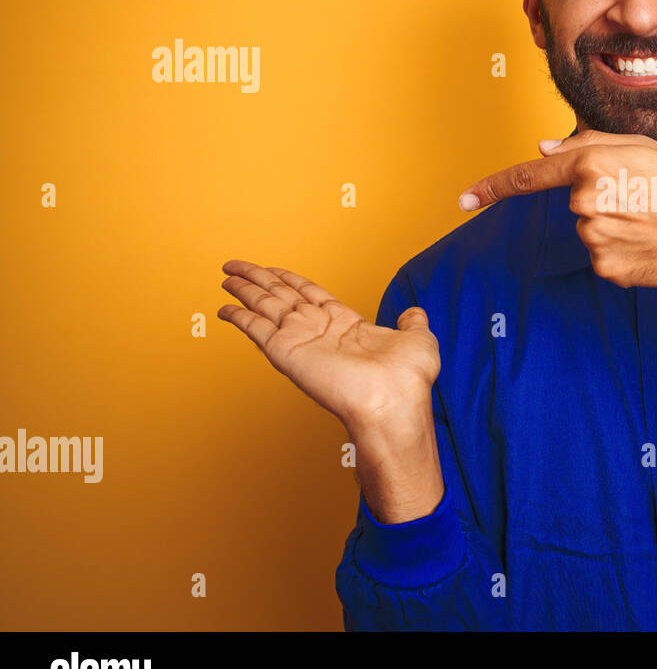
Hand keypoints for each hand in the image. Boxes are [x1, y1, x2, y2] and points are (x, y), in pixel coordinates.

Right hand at [217, 260, 445, 521]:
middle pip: (281, 295)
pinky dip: (239, 317)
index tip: (271, 269)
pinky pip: (256, 329)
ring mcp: (301, 341)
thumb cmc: (408, 380)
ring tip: (227, 275)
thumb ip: (412, 322)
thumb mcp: (418, 339)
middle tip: (236, 266)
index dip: (289, 279)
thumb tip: (415, 313)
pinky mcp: (286, 353)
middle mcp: (320, 331)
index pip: (309, 293)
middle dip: (258, 279)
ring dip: (245, 290)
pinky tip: (225, 307)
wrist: (394, 402)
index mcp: (345, 324)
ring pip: (265, 306)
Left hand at [458, 130, 656, 298]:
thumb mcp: (640, 147)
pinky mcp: (604, 267)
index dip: (493, 187)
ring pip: (588, 230)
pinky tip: (648, 244)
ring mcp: (593, 238)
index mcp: (591, 164)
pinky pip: (601, 256)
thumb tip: (543, 150)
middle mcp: (586, 201)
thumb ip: (586, 144)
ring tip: (650, 220)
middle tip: (642, 199)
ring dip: (613, 226)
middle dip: (601, 200)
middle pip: (574, 201)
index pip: (530, 176)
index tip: (463, 199)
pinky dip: (621, 251)